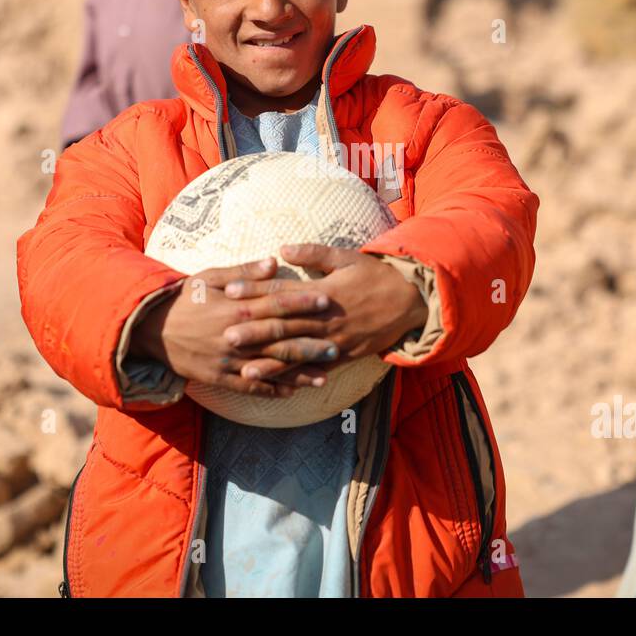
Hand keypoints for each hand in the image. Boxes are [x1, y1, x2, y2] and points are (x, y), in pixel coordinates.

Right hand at [131, 257, 339, 397]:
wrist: (150, 330)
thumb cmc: (184, 299)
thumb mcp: (209, 277)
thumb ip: (243, 272)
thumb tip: (273, 262)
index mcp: (234, 308)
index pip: (275, 304)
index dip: (302, 302)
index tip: (326, 300)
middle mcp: (234, 335)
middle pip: (279, 338)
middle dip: (310, 341)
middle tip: (338, 342)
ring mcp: (227, 360)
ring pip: (270, 367)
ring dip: (298, 372)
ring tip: (325, 374)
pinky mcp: (219, 377)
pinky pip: (250, 387)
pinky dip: (272, 390)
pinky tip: (293, 392)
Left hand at [219, 243, 428, 382]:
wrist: (410, 302)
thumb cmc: (375, 275)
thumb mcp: (348, 257)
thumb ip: (314, 253)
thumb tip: (281, 249)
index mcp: (323, 292)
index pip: (282, 292)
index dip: (254, 290)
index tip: (230, 291)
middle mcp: (325, 319)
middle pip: (284, 326)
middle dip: (254, 332)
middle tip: (225, 337)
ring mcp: (334, 341)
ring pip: (297, 354)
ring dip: (270, 362)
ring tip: (244, 370)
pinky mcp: (343, 356)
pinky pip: (316, 369)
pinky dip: (297, 379)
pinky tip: (278, 386)